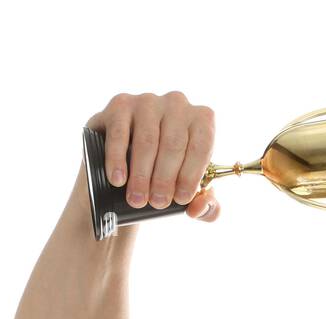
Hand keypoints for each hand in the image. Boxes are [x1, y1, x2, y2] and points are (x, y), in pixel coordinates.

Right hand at [85, 91, 220, 222]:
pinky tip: (118, 179)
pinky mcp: (121, 104)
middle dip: (165, 179)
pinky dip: (117, 159)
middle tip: (157, 203)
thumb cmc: (170, 174)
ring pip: (147, 141)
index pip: (201, 146)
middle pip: (173, 144)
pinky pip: (119, 133)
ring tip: (138, 199)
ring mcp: (148, 101)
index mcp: (202, 121)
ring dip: (142, 174)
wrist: (132, 158)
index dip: (191, 175)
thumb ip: (207, 206)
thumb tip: (197, 210)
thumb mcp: (191, 191)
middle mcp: (177, 104)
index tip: (181, 199)